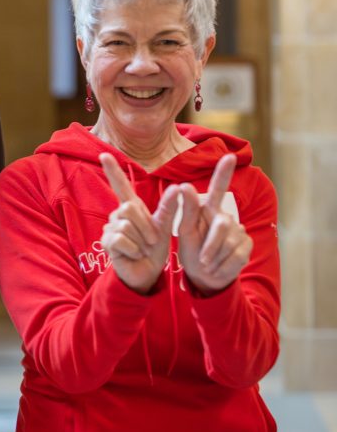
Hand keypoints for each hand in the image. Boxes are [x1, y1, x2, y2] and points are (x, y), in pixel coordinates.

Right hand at [100, 153, 178, 293]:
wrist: (147, 273)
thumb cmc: (154, 249)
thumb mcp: (165, 227)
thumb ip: (170, 207)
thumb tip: (179, 186)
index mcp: (132, 208)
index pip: (120, 185)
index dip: (112, 170)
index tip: (103, 154)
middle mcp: (118, 215)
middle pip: (129, 208)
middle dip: (146, 226)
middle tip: (151, 241)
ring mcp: (110, 228)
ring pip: (126, 225)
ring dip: (141, 240)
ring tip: (143, 249)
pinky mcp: (107, 242)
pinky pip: (121, 239)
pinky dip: (134, 249)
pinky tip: (134, 255)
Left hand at [175, 154, 251, 294]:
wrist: (204, 276)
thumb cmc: (191, 251)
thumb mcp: (184, 232)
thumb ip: (186, 210)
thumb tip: (184, 184)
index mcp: (208, 210)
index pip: (218, 188)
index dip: (223, 172)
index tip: (230, 156)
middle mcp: (225, 217)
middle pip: (222, 225)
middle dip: (210, 245)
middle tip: (201, 259)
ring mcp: (239, 230)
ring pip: (229, 242)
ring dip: (215, 257)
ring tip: (208, 262)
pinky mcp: (247, 245)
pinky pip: (237, 255)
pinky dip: (224, 264)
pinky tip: (219, 266)